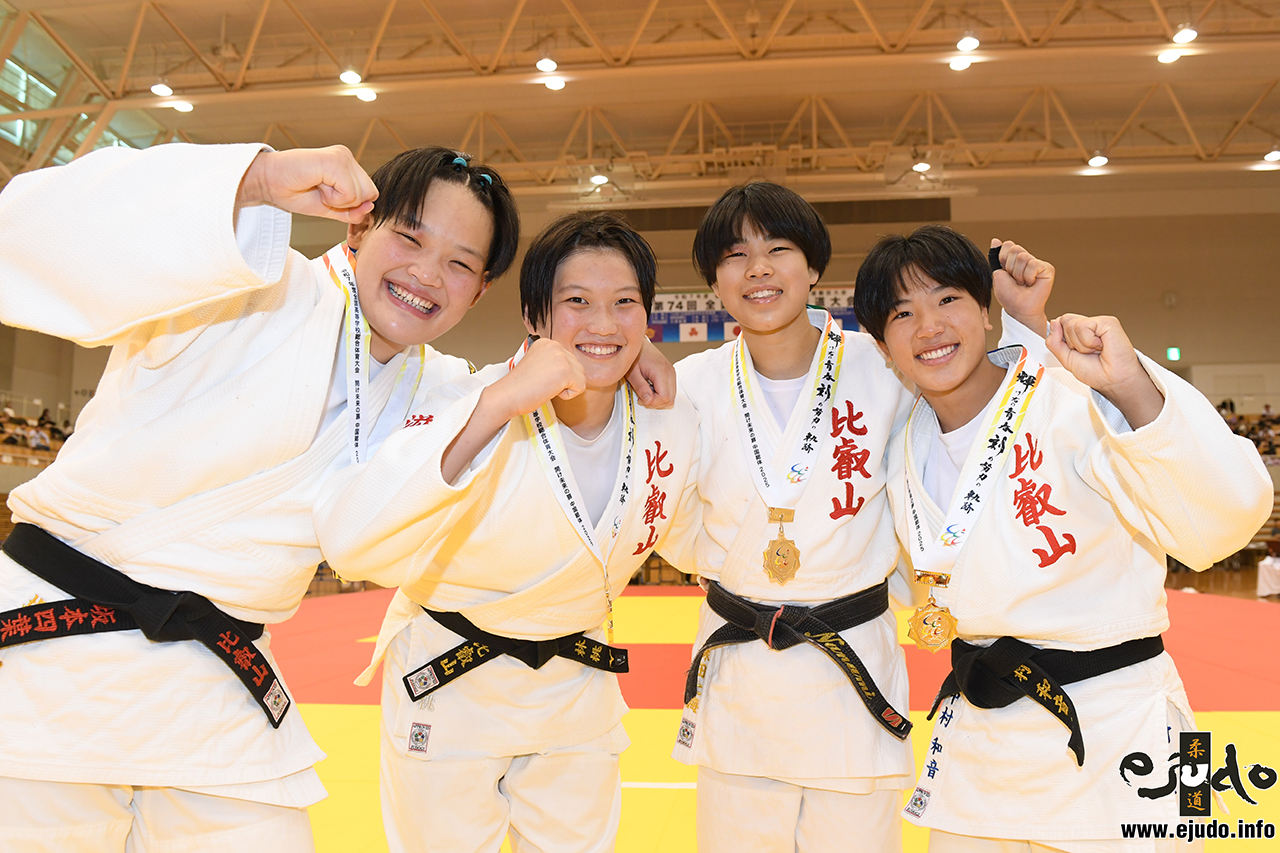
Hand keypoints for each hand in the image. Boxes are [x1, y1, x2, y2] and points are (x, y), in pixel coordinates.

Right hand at [237, 146, 376, 223]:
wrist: (267, 182)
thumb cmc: (294, 192)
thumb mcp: (329, 208)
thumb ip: (351, 210)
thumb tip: (371, 208)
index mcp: (348, 165)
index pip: (370, 194)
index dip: (352, 204)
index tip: (326, 197)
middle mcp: (347, 156)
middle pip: (370, 194)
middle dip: (348, 203)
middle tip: (322, 192)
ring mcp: (341, 156)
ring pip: (362, 194)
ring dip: (338, 200)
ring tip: (318, 187)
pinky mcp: (334, 160)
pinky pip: (350, 193)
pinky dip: (333, 198)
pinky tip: (317, 185)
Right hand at [490, 338, 585, 418]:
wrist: (507, 395)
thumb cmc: (519, 386)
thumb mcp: (538, 365)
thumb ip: (554, 362)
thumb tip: (571, 371)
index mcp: (547, 343)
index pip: (569, 361)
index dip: (557, 376)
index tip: (539, 378)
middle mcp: (555, 345)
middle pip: (578, 368)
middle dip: (564, 381)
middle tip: (542, 383)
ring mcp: (561, 357)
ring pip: (581, 378)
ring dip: (566, 388)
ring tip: (546, 386)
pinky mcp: (565, 371)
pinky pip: (580, 388)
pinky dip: (567, 395)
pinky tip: (549, 390)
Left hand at [628, 338, 675, 408]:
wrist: (638, 344)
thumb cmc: (633, 357)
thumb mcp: (632, 373)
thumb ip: (641, 387)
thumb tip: (649, 401)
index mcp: (661, 371)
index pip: (665, 397)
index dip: (653, 403)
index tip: (640, 399)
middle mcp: (670, 372)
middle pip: (670, 399)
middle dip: (655, 403)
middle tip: (642, 397)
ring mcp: (672, 372)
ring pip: (671, 397)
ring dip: (658, 399)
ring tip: (645, 392)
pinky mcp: (670, 373)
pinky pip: (670, 390)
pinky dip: (660, 394)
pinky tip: (650, 388)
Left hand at [991, 238, 1052, 335]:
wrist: (1018, 308)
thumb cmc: (1009, 294)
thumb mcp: (998, 273)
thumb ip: (997, 256)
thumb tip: (995, 240)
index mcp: (1014, 259)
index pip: (1007, 245)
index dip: (1003, 259)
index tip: (1005, 272)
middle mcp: (1027, 259)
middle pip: (1015, 249)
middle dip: (1010, 267)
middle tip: (1015, 280)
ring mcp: (1037, 263)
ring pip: (1023, 257)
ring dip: (1018, 274)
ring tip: (1023, 283)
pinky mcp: (1047, 268)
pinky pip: (1033, 265)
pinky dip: (1028, 276)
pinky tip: (1031, 284)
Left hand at [1047, 314, 1164, 427]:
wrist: (1113, 380)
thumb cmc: (1096, 372)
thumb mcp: (1066, 358)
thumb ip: (1054, 342)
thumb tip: (1053, 322)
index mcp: (1081, 332)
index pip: (1060, 323)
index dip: (1062, 339)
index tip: (1077, 352)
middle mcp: (1090, 325)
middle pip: (1064, 321)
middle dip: (1071, 343)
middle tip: (1088, 352)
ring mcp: (1099, 322)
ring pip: (1072, 325)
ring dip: (1081, 345)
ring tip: (1096, 350)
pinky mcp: (1107, 322)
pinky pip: (1083, 326)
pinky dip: (1088, 342)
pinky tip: (1101, 346)